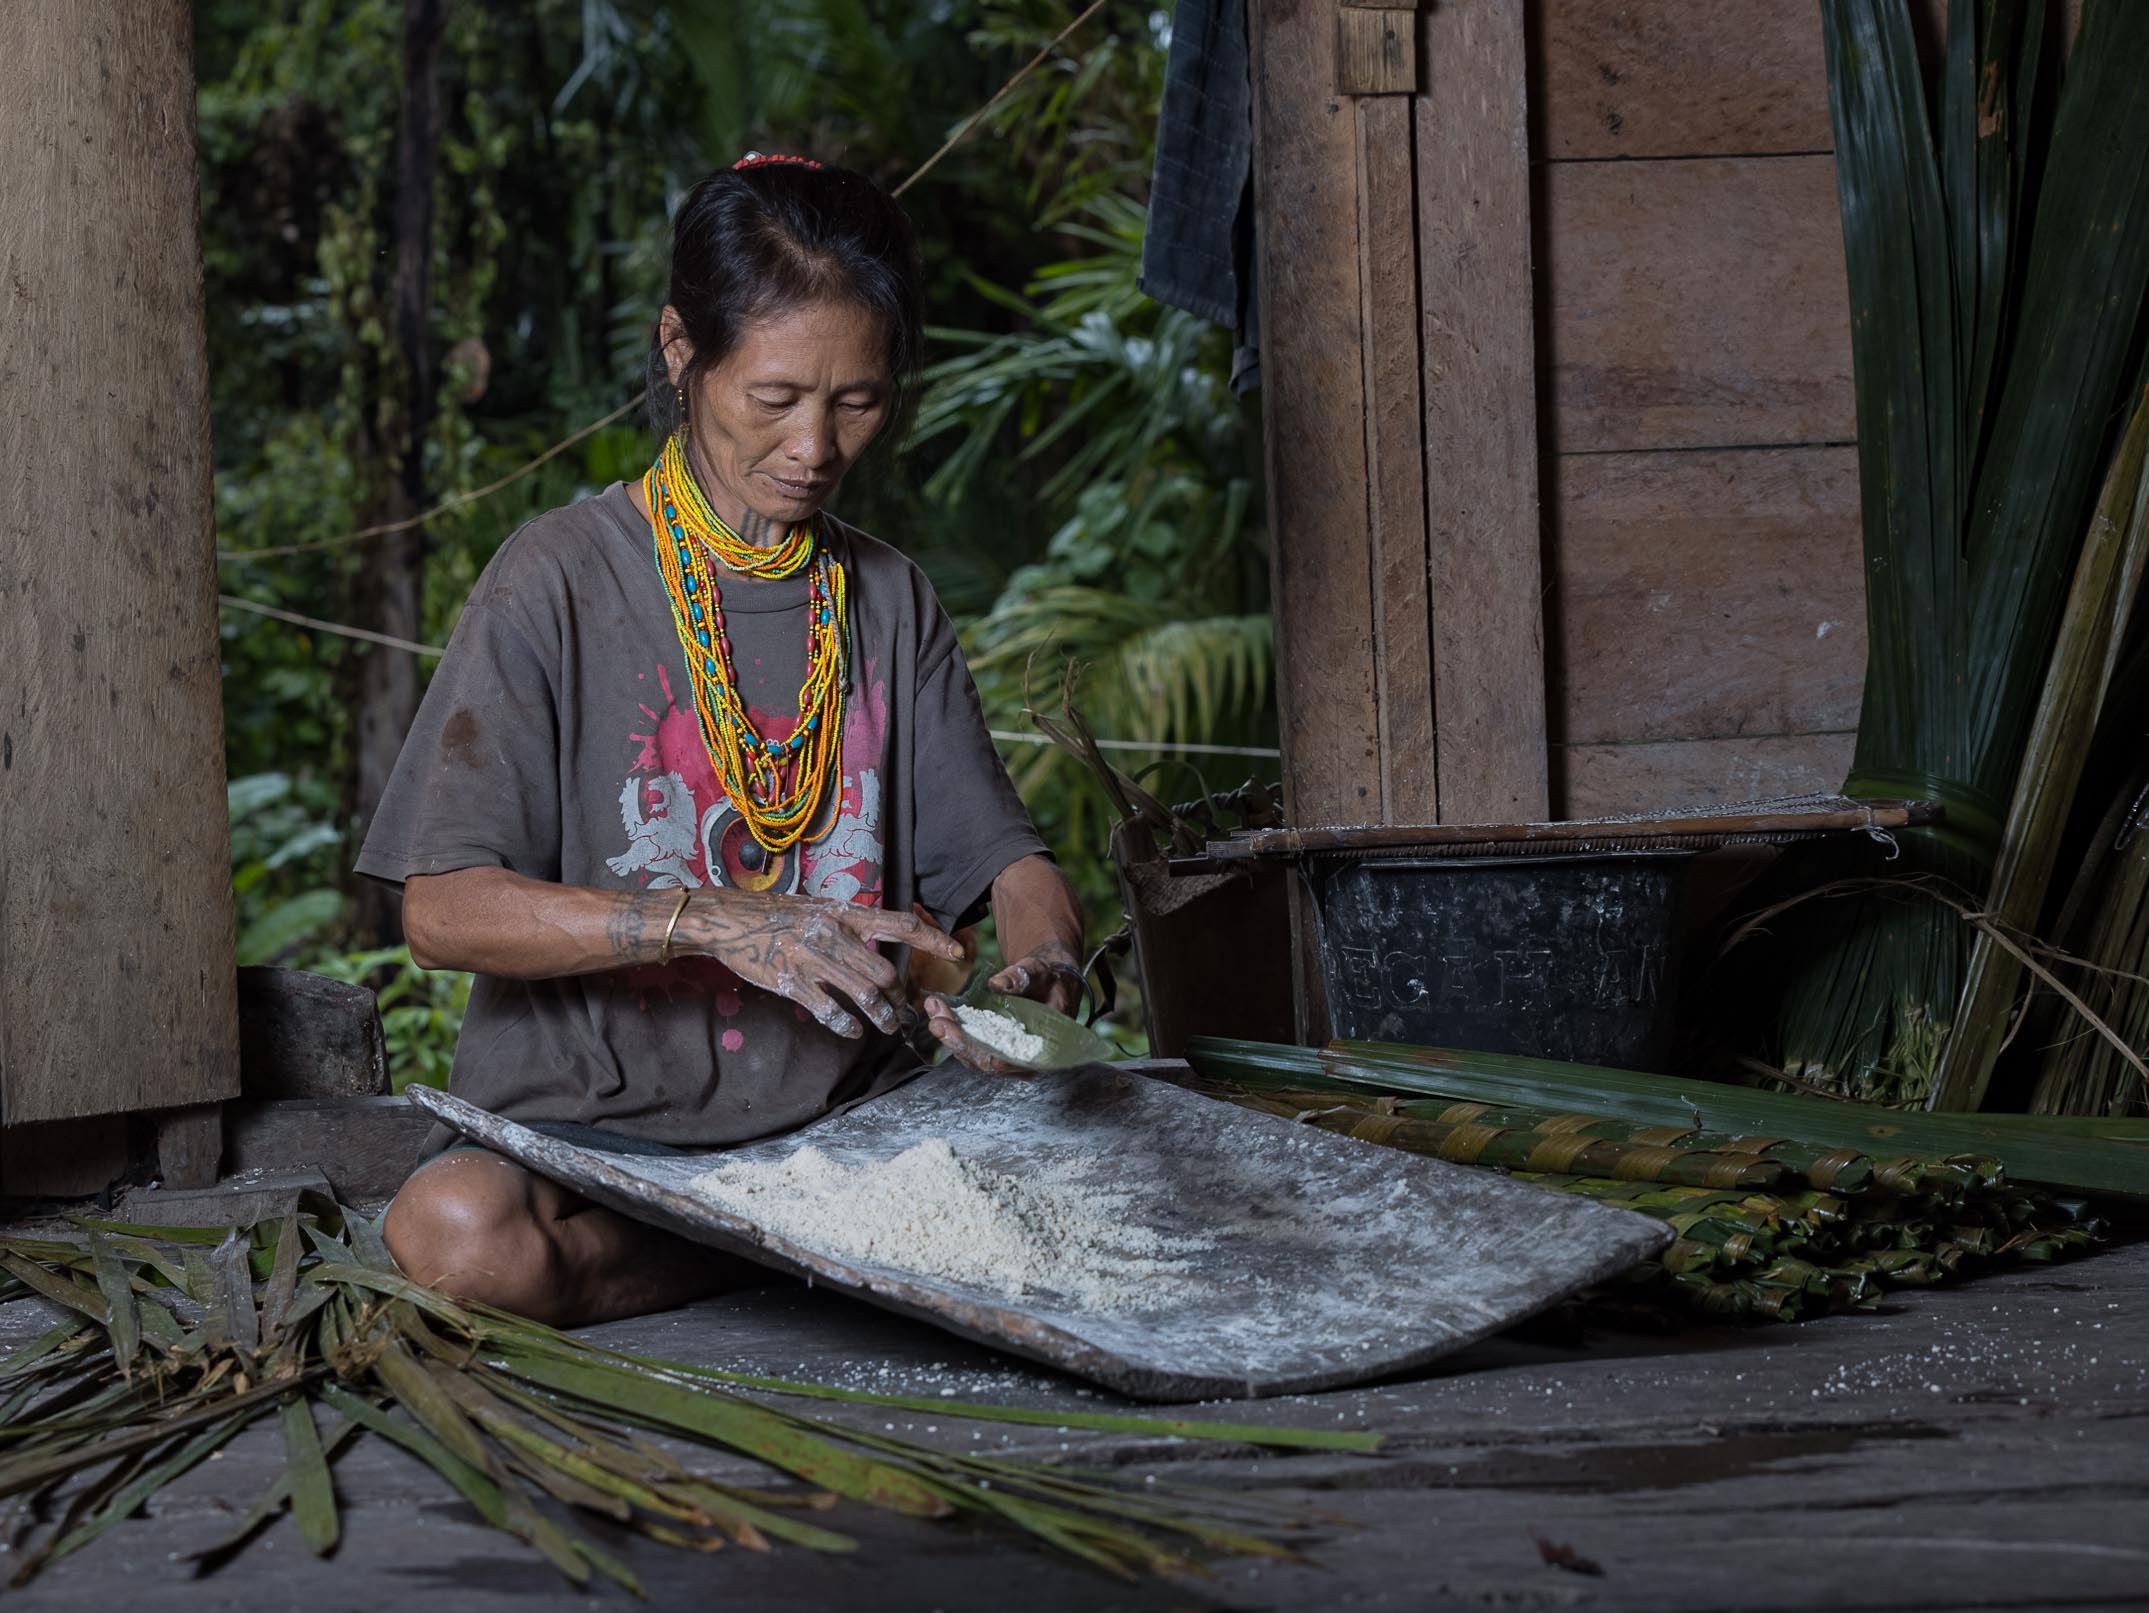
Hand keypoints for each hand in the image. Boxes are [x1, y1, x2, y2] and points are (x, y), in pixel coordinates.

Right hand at [673, 887, 964, 1039]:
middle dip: (901, 995)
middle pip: (886, 972)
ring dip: (882, 1016)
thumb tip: (887, 935)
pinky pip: (828, 1010)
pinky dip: (846, 1024)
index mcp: (845, 914)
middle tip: (905, 1008)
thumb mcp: (822, 907)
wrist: (733, 920)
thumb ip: (853, 924)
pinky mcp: (792, 982)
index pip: (900, 924)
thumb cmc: (781, 914)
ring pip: (863, 994)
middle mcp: (834, 936)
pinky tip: (853, 1030)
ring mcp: (812, 960)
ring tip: (889, 1026)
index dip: (932, 939)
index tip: (957, 952)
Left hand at [922, 939, 1082, 1076]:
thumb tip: (998, 984)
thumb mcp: (1038, 972)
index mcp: (1042, 1049)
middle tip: (935, 1017)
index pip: (1000, 1061)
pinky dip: (953, 1030)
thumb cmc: (1050, 980)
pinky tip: (939, 1010)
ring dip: (949, 1033)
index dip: (971, 1047)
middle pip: (982, 1061)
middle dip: (954, 1039)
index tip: (949, 1028)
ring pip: (973, 1056)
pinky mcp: (997, 1049)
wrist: (1052, 982)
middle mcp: (1025, 1061)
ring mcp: (1009, 1059)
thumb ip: (1021, 978)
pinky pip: (972, 1047)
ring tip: (934, 1007)